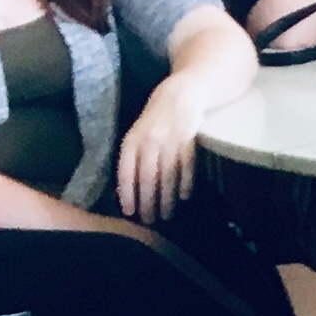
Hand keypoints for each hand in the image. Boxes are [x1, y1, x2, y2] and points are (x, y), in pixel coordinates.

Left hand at [112, 82, 203, 220]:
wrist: (181, 94)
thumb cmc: (156, 118)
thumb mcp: (138, 134)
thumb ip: (133, 157)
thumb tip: (127, 189)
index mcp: (132, 140)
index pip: (127, 172)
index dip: (127, 193)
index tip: (129, 212)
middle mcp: (149, 141)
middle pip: (148, 178)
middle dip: (148, 202)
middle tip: (150, 220)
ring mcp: (170, 140)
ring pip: (167, 175)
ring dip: (167, 198)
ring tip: (167, 214)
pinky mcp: (189, 140)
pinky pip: (186, 166)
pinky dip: (186, 183)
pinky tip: (185, 196)